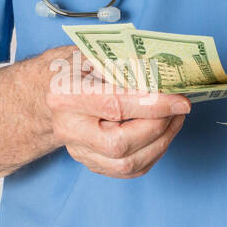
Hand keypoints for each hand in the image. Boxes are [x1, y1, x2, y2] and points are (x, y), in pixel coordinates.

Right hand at [41, 46, 189, 178]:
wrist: (46, 94)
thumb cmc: (73, 69)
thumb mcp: (93, 55)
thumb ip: (124, 66)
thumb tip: (164, 76)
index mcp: (65, 95)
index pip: (114, 105)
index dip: (152, 105)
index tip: (180, 101)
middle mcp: (68, 128)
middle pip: (120, 143)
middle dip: (158, 127)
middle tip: (178, 109)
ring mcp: (78, 150)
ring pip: (126, 164)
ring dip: (160, 143)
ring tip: (174, 120)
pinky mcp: (91, 163)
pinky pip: (128, 171)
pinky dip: (152, 154)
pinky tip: (162, 135)